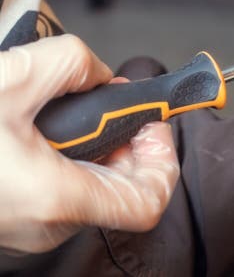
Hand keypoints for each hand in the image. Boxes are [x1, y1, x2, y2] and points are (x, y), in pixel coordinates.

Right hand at [0, 35, 178, 253]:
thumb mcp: (11, 78)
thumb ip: (72, 63)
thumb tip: (95, 72)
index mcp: (56, 199)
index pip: (147, 202)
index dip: (162, 159)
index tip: (150, 122)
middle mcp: (46, 223)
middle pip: (122, 188)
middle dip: (127, 139)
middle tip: (113, 101)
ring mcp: (27, 224)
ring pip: (90, 187)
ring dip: (95, 143)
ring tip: (74, 105)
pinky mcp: (10, 214)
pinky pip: (60, 188)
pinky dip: (68, 154)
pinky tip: (44, 121)